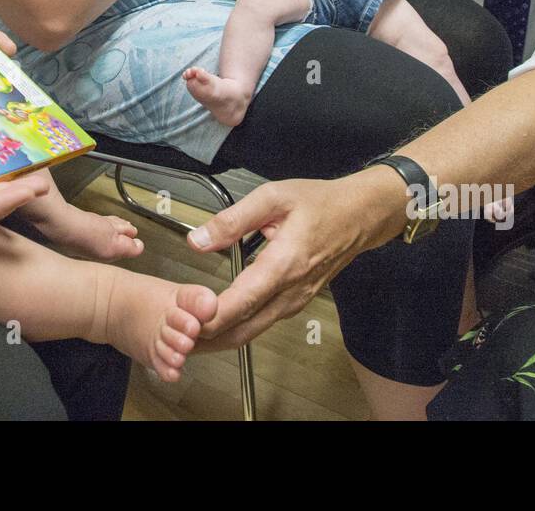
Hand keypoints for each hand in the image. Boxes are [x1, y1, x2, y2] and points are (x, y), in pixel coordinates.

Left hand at [187, 173, 392, 348]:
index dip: (210, 316)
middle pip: (243, 329)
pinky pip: (261, 323)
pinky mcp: (295, 303)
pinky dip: (235, 329)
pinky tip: (214, 323)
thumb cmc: (320, 203)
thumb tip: (197, 240)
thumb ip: (232, 220)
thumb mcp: (273, 197)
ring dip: (219, 336)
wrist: (361, 215)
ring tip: (186, 332)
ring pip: (252, 331)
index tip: (184, 319)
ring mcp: (295, 301)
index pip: (241, 302)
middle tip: (173, 335)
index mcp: (284, 264)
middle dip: (207, 336)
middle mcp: (290, 291)